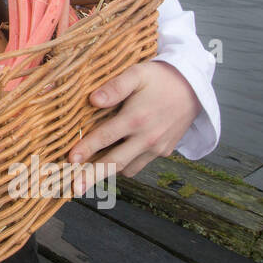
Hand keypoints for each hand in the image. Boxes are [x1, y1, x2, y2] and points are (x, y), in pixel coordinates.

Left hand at [69, 61, 200, 194]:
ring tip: (85, 174)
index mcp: (137, 118)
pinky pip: (139, 164)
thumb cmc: (160, 78)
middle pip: (114, 162)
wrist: (193, 88)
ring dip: (107, 172)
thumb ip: (115, 86)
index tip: (69, 160)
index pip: (105, 137)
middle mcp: (147, 138)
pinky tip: (112, 158)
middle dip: (92, 176)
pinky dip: (125, 165)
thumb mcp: (137, 74)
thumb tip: (93, 99)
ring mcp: (157, 148)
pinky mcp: (164, 152)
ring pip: (127, 168)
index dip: (86, 149)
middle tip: (74, 188)